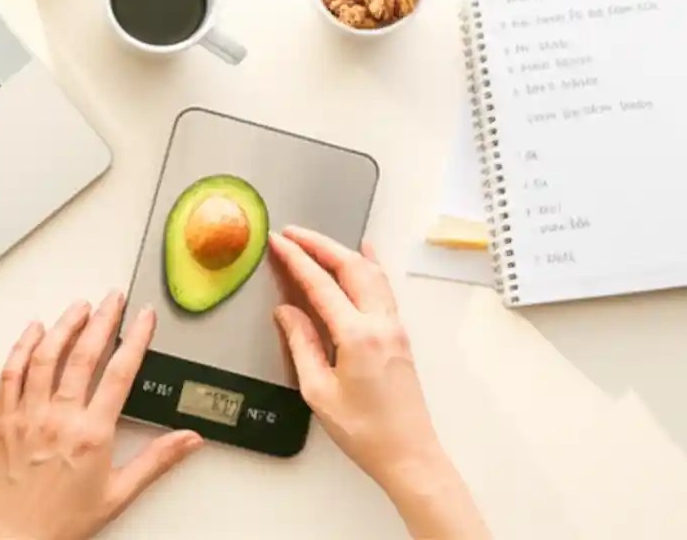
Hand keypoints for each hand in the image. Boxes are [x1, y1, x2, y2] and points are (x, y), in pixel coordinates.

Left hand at [0, 293, 203, 539]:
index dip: (135, 339)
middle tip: (113, 298)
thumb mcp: (119, 494)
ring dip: (64, 325)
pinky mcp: (4, 420)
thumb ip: (156, 461)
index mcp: (92, 435)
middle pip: (83, 355)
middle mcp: (59, 418)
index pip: (119, 373)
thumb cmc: (63, 522)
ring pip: (45, 356)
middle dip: (102, 319)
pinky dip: (21, 347)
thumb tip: (189, 440)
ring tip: (79, 306)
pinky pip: (10, 374)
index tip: (144, 318)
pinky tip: (33, 331)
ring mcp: (28, 416)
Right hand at [270, 227, 488, 538]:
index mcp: (357, 336)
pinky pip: (384, 287)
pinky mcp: (399, 334)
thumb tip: (287, 313)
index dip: (296, 259)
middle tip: (292, 234)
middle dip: (318, 244)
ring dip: (341, 251)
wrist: (408, 453)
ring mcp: (394, 326)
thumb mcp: (318, 391)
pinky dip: (371, 265)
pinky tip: (366, 252)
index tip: (278, 243)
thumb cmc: (364, 431)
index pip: (321, 284)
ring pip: (369, 272)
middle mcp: (380, 324)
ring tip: (317, 241)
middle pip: (349, 267)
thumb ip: (302, 344)